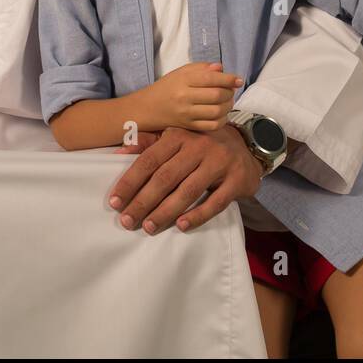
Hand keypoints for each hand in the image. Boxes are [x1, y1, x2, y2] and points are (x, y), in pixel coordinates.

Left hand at [106, 124, 261, 234]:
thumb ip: (148, 142)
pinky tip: (181, 226)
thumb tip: (118, 152)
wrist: (246, 146)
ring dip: (165, 212)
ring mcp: (219, 162)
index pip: (149, 160)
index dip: (130, 182)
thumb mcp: (176, 136)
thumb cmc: (201, 144)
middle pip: (166, 177)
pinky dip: (197, 215)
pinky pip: (215, 202)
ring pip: (188, 191)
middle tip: (127, 221)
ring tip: (148, 227)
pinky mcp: (236, 180)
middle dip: (143, 201)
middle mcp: (198, 146)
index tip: (115, 201)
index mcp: (178, 135)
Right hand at [141, 62, 242, 130]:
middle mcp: (185, 97)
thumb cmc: (167, 87)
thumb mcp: (181, 72)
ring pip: (216, 111)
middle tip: (230, 91)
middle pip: (216, 95)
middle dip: (229, 92)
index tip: (238, 80)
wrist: (149, 107)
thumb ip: (202, 68)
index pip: (211, 78)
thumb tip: (221, 68)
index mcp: (183, 80)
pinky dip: (222, 120)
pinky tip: (221, 114)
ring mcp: (187, 114)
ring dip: (228, 106)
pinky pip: (212, 126)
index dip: (229, 79)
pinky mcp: (189, 126)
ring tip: (227, 101)